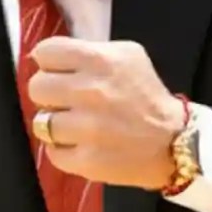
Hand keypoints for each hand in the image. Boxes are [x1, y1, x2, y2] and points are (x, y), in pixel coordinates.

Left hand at [28, 37, 183, 189]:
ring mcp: (88, 129)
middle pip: (36, 87)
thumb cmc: (147, 94)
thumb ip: (89, 51)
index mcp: (100, 60)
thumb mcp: (126, 55)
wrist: (175, 141)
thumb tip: (47, 57)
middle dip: (49, 94)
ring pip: (41, 122)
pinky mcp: (87, 161)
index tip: (58, 72)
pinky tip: (80, 145)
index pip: (45, 52)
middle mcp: (90, 92)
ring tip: (74, 126)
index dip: (50, 63)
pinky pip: (52, 152)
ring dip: (55, 125)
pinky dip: (62, 150)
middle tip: (65, 101)